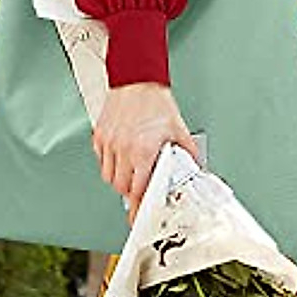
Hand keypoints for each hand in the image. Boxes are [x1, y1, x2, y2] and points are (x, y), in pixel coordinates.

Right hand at [91, 82, 199, 224]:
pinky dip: (110, 163)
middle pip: (122, 187)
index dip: (140, 207)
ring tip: (131, 170)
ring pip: (109, 177)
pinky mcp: (100, 136)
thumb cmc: (155, 100)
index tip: (139, 218)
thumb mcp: (177, 127)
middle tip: (141, 186)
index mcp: (143, 151)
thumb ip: (187, 151)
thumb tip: (196, 165)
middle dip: (132, 190)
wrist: (136, 78)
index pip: (139, 190)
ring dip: (120, 179)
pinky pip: (101, 160)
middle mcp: (124, 149)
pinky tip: (121, 155)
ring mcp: (109, 143)